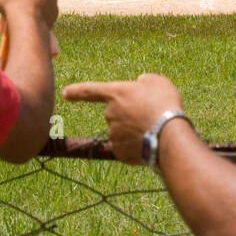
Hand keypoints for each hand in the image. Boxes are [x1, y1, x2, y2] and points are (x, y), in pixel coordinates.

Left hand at [62, 74, 184, 164]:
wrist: (170, 134)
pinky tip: (151, 142)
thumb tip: (139, 86)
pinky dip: (137, 146)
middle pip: (115, 114)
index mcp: (115, 93)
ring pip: (122, 132)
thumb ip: (143, 82)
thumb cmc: (164, 103)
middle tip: (150, 115)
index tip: (65, 93)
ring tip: (155, 129)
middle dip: (129, 115)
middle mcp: (109, 114)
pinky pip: (127, 148)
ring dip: (134, 131)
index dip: (77, 91)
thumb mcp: (156, 82)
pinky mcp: (120, 153)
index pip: (90, 90)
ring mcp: (114, 135)